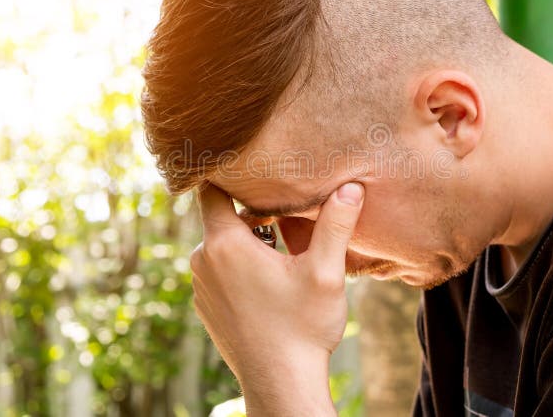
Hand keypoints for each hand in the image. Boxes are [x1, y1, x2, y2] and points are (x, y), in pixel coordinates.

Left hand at [191, 182, 364, 415]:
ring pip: (220, 247)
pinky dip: (238, 269)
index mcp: (225, 244)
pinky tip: (268, 284)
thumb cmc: (302, 328)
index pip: (211, 190)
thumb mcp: (325, 272)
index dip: (228, 175)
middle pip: (221, 218)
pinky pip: (218, 272)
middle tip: (286, 216)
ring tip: (281, 253)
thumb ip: (335, 225)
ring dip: (245, 243)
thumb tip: (351, 187)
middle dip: (251, 214)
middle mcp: (203, 262)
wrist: (280, 384)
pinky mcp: (206, 307)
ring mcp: (201, 287)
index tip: (251, 169)